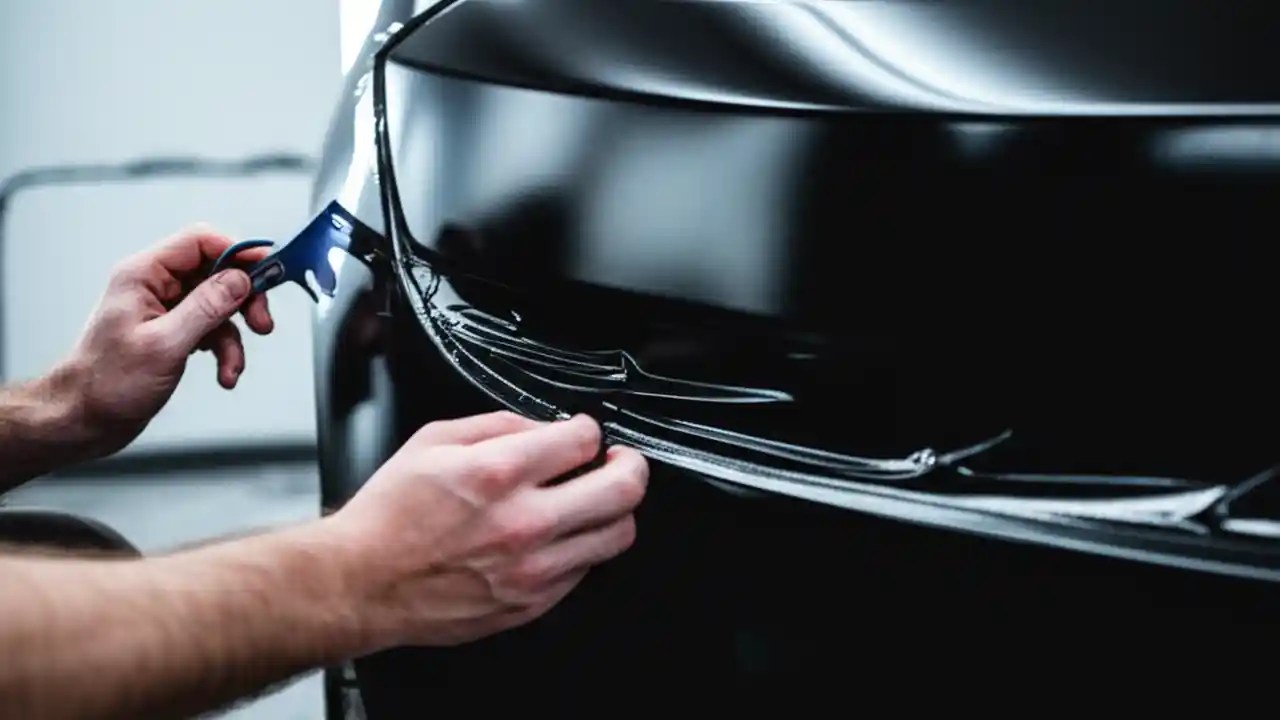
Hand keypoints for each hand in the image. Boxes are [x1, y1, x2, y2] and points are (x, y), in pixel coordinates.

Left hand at [54, 225, 274, 456]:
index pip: (200, 242)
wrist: (84, 419)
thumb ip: (205, 307)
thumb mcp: (165, 343)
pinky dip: (224, 353)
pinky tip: (225, 373)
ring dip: (234, 338)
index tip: (268, 267)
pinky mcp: (173, 333)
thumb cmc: (106, 383)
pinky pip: (212, 331)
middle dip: (244, 300)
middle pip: (216, 273)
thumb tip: (239, 279)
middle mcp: (155, 287)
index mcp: (143, 275)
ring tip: (233, 366)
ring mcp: (165, 311)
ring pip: (219, 307)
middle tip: (261, 322)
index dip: (237, 251)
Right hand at [328, 411, 647, 648]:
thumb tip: (542, 426)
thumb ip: (496, 425)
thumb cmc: (389, 515)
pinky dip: (582, 548)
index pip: (583, 440)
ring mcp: (532, 569)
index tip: (582, 433)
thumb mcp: (433, 441)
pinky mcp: (530, 603)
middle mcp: (523, 523)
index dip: (587, 430)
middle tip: (620, 462)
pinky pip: (585, 571)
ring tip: (599, 500)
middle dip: (630, 466)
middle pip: (622, 489)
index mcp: (497, 473)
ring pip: (616, 535)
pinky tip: (561, 536)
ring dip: (615, 511)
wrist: (361, 582)